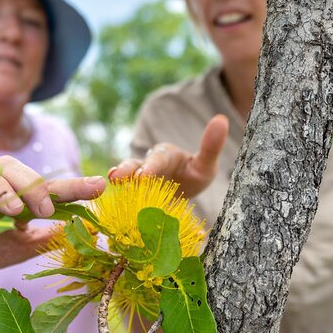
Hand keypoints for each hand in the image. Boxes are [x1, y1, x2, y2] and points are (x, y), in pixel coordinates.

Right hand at [0, 158, 106, 271]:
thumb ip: (49, 234)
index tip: (99, 185)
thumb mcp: (25, 245)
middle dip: (31, 184)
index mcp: (13, 197)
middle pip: (8, 166)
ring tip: (13, 211)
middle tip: (43, 209)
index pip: (45, 187)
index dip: (72, 185)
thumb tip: (87, 227)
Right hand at [108, 114, 227, 197]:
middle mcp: (148, 165)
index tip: (144, 176)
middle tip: (117, 177)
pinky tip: (117, 212)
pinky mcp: (134, 196)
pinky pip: (127, 197)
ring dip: (120, 181)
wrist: (184, 187)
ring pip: (127, 178)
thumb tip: (221, 119)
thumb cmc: (194, 172)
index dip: (150, 167)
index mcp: (165, 156)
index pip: (157, 160)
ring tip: (111, 184)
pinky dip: (121, 201)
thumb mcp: (205, 163)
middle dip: (126, 170)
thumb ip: (211, 146)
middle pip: (135, 165)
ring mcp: (138, 181)